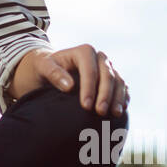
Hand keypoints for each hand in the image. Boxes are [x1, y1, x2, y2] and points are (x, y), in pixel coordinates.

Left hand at [11, 44, 128, 117]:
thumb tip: (69, 86)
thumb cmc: (45, 68)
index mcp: (84, 52)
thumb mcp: (43, 67)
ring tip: (114, 114)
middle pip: (107, 75)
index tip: (85, 106)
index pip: (90, 70)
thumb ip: (53, 73)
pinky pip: (122, 88)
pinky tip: (120, 111)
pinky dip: (123, 99)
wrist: (51, 70)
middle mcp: (99, 58)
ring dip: (117, 98)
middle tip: (100, 112)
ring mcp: (108, 68)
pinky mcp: (113, 79)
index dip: (89, 88)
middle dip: (105, 95)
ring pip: (118, 81)